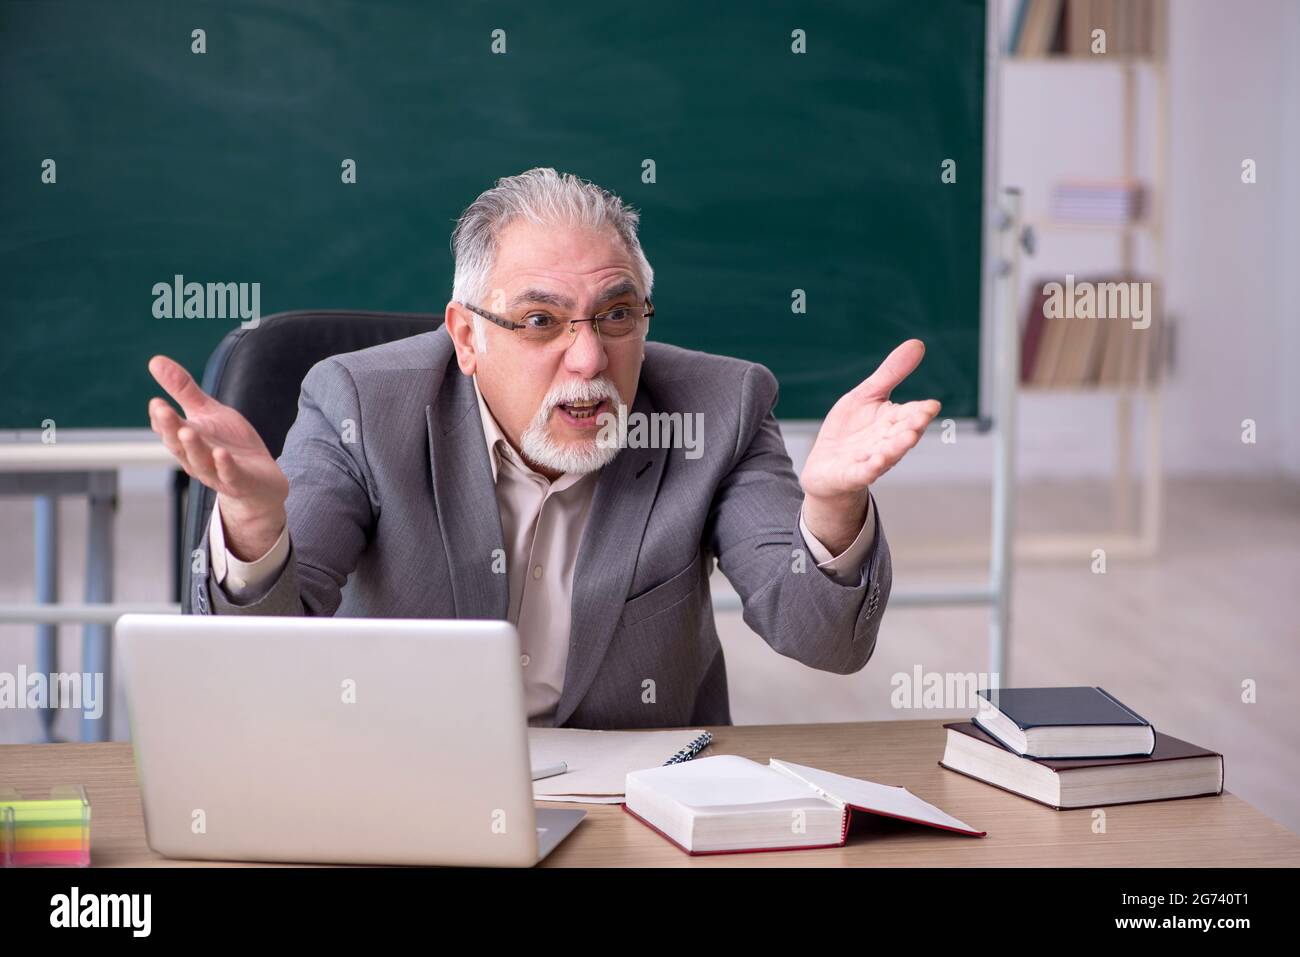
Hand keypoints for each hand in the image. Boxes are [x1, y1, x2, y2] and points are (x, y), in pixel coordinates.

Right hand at [147, 355, 288, 560]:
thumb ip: (184, 390)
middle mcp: (196, 458)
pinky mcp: (239, 482)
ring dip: (193, 447)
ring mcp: (217, 472)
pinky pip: (229, 475)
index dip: (162, 418)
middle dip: (170, 428)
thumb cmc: (229, 444)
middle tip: (161, 410)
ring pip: (200, 462)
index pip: (168, 429)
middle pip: (179, 444)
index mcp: (186, 440)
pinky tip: (221, 454)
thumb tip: (155, 360)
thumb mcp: (208, 412)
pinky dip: (224, 466)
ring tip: (187, 431)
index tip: (156, 402)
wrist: (260, 481)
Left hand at [800, 339, 940, 552]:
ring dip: (897, 447)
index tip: (932, 405)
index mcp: (892, 421)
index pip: (911, 414)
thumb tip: (918, 343)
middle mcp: (886, 442)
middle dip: (912, 427)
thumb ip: (891, 373)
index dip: (921, 411)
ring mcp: (870, 459)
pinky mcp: (851, 474)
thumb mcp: (867, 395)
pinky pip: (862, 472)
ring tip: (909, 437)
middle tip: (922, 418)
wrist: (826, 467)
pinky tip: (875, 463)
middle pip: (902, 434)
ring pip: (887, 454)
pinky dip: (869, 469)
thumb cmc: (851, 431)